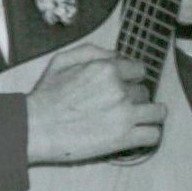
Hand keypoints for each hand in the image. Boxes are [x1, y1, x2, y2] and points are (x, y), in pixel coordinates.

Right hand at [26, 43, 166, 163]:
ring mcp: (124, 114)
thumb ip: (92, 51)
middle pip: (144, 92)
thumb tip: (117, 55)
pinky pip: (153, 134)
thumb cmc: (45, 96)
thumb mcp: (62, 61)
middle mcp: (119, 90)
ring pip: (157, 112)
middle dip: (134, 98)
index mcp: (106, 69)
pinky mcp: (124, 138)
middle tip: (118, 107)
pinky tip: (138, 134)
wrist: (34, 128)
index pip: (139, 70)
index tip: (123, 87)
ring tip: (136, 120)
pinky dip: (149, 134)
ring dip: (148, 115)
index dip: (131, 78)